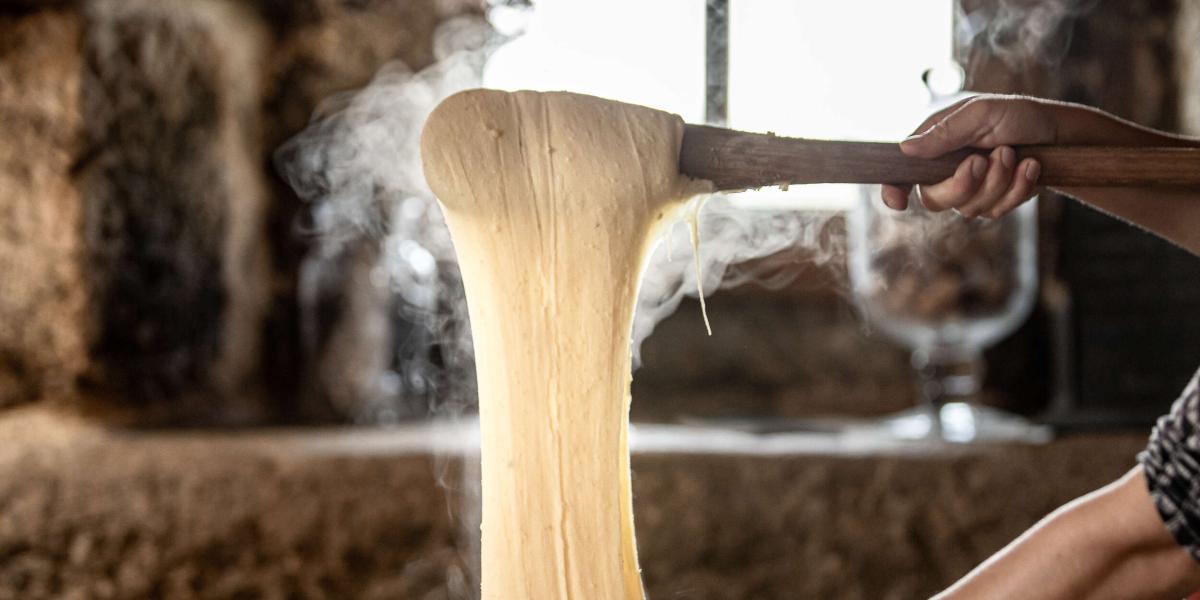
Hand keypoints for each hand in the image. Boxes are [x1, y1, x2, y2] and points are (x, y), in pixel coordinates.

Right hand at [881, 95, 1057, 217]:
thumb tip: (905, 150)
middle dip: (962, 184)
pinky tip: (1030, 167)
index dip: (893, 190)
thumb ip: (944, 133)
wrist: (1060, 134)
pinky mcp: (993, 202)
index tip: (897, 201)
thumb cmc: (1018, 115)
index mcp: (934, 145)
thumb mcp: (981, 113)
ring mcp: (970, 189)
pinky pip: (996, 211)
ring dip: (998, 180)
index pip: (902, 174)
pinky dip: (1017, 188)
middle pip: (933, 199)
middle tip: (982, 159)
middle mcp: (946, 170)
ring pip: (969, 208)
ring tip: (1014, 153)